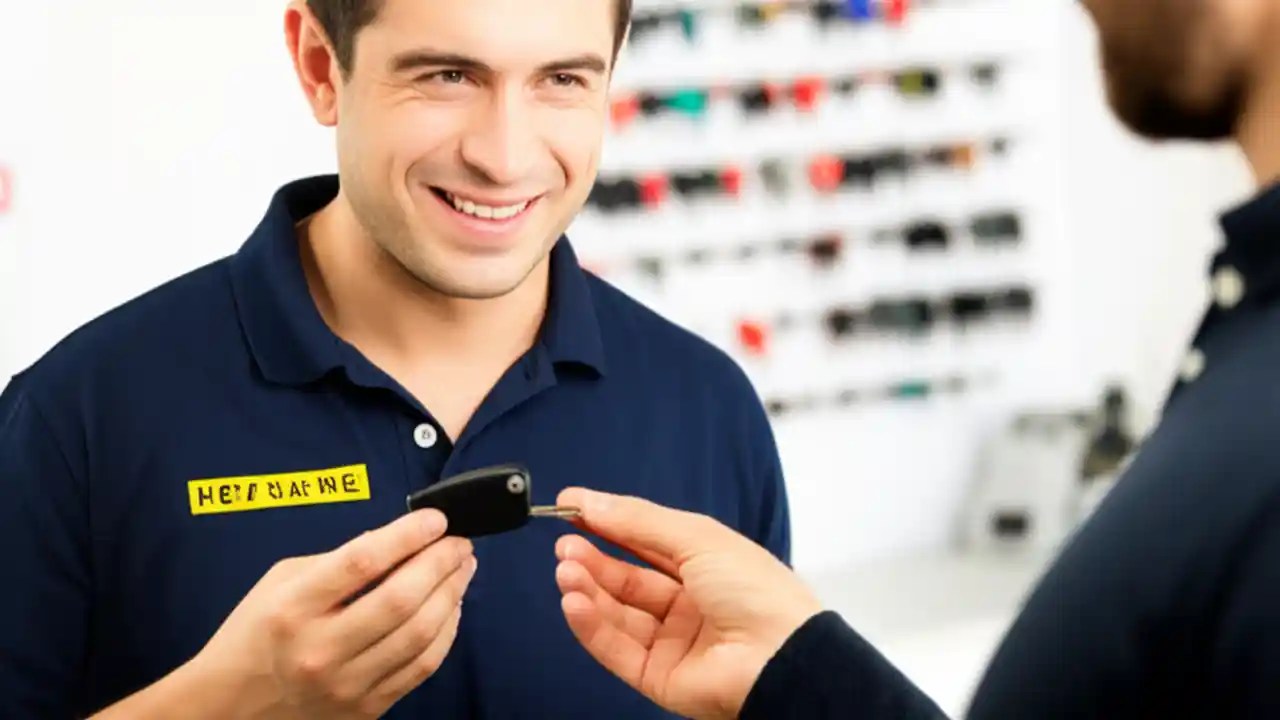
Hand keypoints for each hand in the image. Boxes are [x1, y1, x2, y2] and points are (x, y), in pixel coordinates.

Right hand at [191, 509, 475, 719]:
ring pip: (420, 634)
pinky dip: (446, 632)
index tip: (435, 519)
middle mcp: (320, 649)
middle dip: (441, 563)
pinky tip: (451, 607)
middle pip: (401, 598)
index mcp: (293, 608)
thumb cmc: (256, 634)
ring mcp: (346, 684)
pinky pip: (422, 666)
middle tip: (459, 542)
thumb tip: (398, 541)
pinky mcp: (366, 708)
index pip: (362, 562)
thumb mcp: (280, 582)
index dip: (407, 535)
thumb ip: (338, 561)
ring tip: (462, 568)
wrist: (230, 708)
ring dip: (452, 594)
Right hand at [553, 489, 822, 719]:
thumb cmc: (755, 590)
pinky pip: (616, 649)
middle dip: (593, 559)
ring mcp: (672, 642)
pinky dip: (591, 624)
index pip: (645, 542)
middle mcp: (687, 604)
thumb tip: (589, 502)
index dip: (608, 523)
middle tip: (565, 543)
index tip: (569, 507)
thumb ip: (637, 521)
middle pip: (627, 579)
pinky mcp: (659, 676)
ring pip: (617, 614)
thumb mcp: (695, 538)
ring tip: (566, 570)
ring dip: (588, 590)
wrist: (781, 656)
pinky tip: (574, 601)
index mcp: (705, 566)